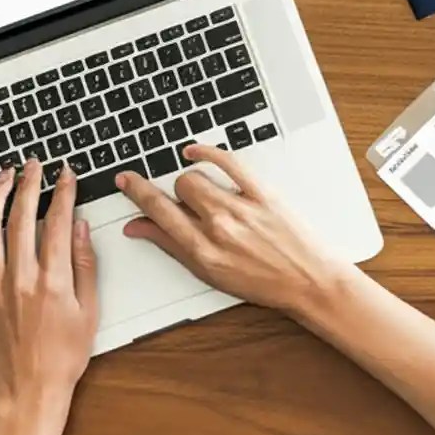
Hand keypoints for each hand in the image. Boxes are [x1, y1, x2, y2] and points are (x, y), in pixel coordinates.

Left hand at [0, 160, 97, 434]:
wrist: (28, 389)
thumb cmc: (62, 357)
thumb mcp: (89, 311)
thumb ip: (84, 266)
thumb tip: (79, 229)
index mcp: (51, 282)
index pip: (56, 222)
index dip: (62, 192)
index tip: (65, 175)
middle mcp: (19, 279)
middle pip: (19, 217)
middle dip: (27, 184)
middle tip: (33, 165)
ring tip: (4, 177)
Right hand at [115, 144, 351, 317]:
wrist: (309, 281)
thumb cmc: (264, 282)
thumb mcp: (210, 274)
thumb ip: (171, 246)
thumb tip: (139, 228)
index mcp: (202, 252)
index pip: (158, 212)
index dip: (136, 192)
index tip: (125, 179)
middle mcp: (219, 228)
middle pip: (178, 190)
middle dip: (175, 193)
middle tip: (185, 204)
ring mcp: (241, 208)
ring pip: (196, 177)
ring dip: (193, 181)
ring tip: (203, 195)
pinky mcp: (262, 194)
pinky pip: (228, 162)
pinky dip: (207, 152)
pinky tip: (196, 152)